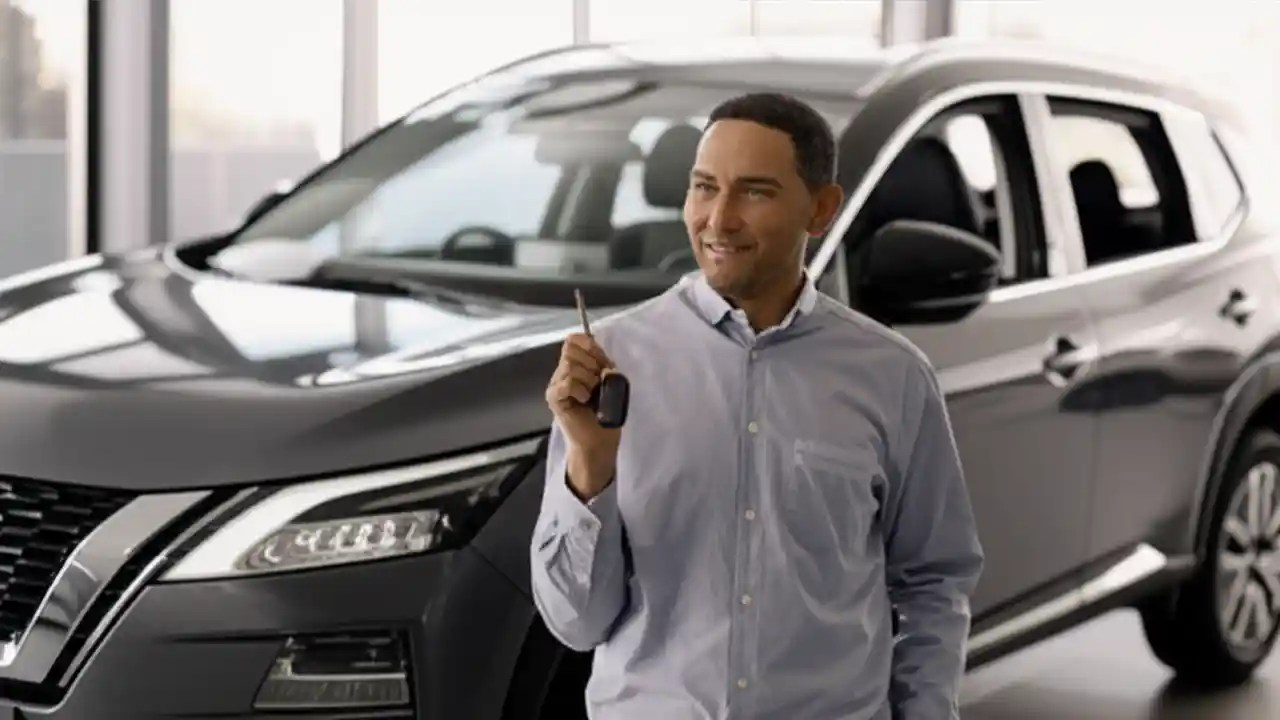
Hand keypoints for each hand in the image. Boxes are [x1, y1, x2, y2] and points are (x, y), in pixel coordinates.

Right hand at [545, 333, 621, 498]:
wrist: (600, 439)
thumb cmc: (606, 411)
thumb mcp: (611, 381)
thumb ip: (604, 363)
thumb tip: (599, 356)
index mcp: (577, 363)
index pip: (574, 340)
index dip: (588, 346)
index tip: (601, 361)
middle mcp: (563, 370)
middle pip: (571, 349)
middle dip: (591, 364)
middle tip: (598, 383)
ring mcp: (556, 383)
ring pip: (570, 366)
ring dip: (588, 380)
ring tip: (592, 395)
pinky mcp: (553, 397)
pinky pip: (566, 383)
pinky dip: (579, 390)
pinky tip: (584, 400)